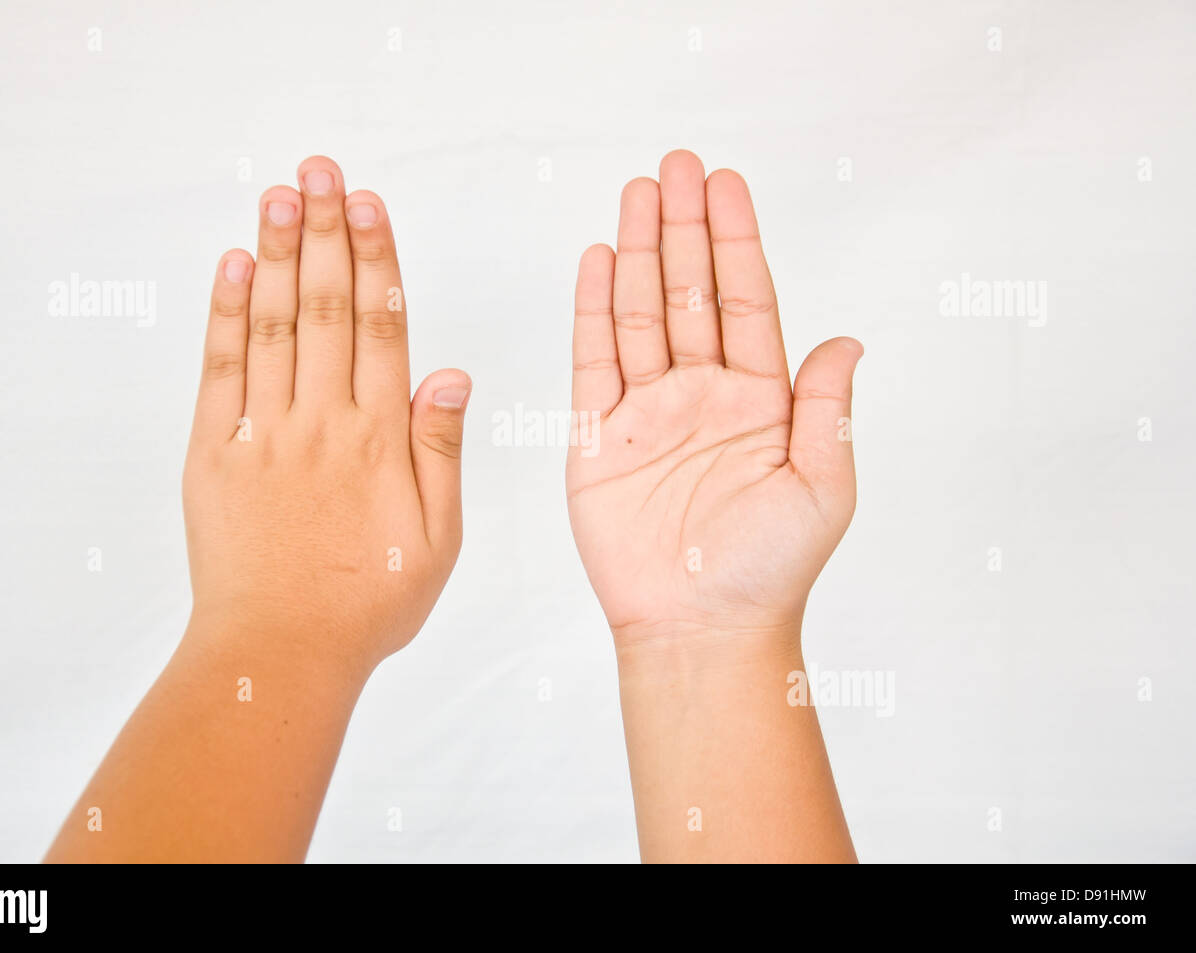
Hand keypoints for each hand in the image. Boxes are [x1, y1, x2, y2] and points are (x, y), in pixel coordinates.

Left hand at [183, 155, 470, 676]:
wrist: (279, 653)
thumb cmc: (367, 605)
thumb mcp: (437, 538)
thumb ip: (440, 450)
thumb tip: (448, 373)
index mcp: (379, 438)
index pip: (381, 326)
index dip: (376, 259)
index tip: (370, 204)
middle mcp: (321, 422)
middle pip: (324, 307)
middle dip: (325, 231)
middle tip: (321, 169)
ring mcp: (263, 434)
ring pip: (271, 325)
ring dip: (275, 253)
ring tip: (280, 193)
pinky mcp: (214, 455)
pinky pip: (220, 372)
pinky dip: (224, 315)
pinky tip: (231, 266)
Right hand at [566, 150, 861, 645]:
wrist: (701, 629)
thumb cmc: (770, 570)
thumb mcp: (825, 486)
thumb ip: (827, 408)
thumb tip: (846, 339)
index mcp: (760, 401)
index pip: (747, 302)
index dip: (736, 241)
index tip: (726, 184)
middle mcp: (703, 395)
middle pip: (691, 293)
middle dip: (684, 228)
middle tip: (675, 165)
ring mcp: (649, 413)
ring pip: (641, 316)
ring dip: (640, 254)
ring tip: (636, 195)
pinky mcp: (599, 437)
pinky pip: (594, 362)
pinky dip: (595, 311)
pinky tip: (600, 263)